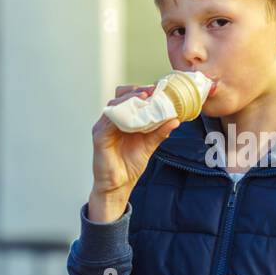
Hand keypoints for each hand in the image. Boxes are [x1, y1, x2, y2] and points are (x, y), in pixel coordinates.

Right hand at [90, 85, 179, 220]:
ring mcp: (103, 127)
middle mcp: (111, 120)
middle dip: (137, 90)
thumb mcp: (149, 145)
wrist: (118, 185)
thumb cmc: (129, 166)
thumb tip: (176, 119)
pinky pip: (109, 120)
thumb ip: (160, 131)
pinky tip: (135, 114)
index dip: (143, 91)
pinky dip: (122, 114)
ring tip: (146, 98)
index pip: (130, 98)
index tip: (159, 89)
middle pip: (120, 96)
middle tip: (153, 91)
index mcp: (123, 120)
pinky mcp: (99, 137)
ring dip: (130, 99)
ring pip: (114, 104)